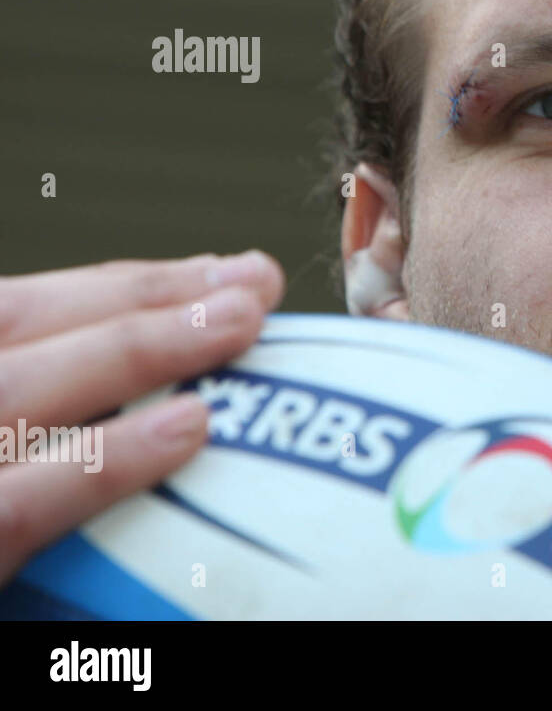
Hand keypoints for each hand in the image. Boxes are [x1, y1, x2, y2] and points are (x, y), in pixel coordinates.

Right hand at [0, 251, 283, 585]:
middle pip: (17, 327)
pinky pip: (11, 507)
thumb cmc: (6, 553)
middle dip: (142, 297)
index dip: (116, 287)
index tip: (217, 272)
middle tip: (253, 282)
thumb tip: (180, 401)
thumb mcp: (10, 456)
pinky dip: (98, 461)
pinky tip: (187, 430)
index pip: (11, 312)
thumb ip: (43, 432)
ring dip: (135, 344)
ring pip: (12, 394)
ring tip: (242, 322)